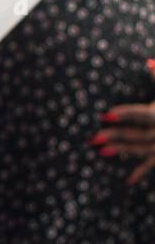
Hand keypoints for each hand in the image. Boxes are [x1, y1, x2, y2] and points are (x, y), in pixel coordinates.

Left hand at [94, 62, 154, 185]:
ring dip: (121, 151)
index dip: (124, 113)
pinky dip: (141, 172)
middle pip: (137, 134)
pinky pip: (152, 164)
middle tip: (94, 137)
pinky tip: (128, 181)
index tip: (106, 114)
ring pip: (141, 149)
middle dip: (115, 135)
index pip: (141, 113)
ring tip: (100, 151)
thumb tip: (148, 61)